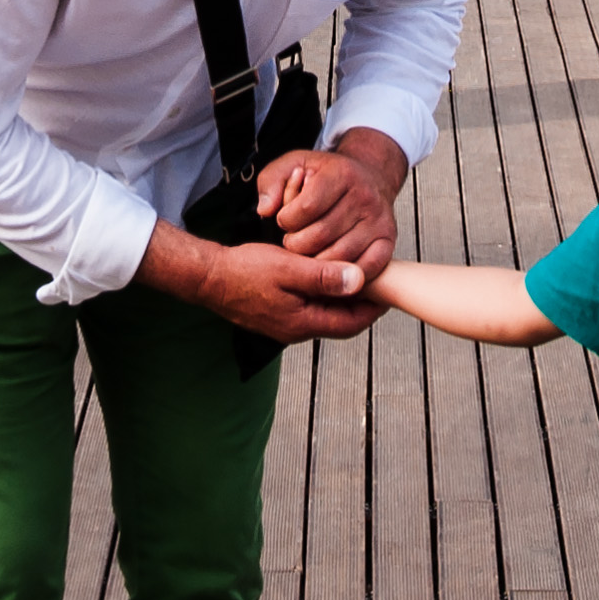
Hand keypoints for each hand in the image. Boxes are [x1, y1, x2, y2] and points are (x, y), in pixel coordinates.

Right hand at [179, 236, 380, 344]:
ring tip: (356, 274)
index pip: (351, 323)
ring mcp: (286, 325)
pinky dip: (324, 295)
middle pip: (340, 321)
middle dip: (361, 303)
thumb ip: (323, 277)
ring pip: (325, 315)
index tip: (389, 288)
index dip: (373, 307)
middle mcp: (296, 331)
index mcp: (303, 323)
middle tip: (379, 280)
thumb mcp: (288, 269)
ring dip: (342, 298)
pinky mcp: (277, 316)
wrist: (209, 278)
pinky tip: (325, 275)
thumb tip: (357, 281)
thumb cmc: (245, 271)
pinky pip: (310, 309)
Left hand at [255, 142, 396, 275]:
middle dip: (297, 245)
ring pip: (340, 257)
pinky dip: (344, 274)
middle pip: (320, 236)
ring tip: (308, 253)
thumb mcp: (294, 165)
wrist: (368, 176)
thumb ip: (271, 182)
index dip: (286, 220)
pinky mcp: (388, 241)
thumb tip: (265, 209)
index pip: (306, 207)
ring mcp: (379, 220)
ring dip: (316, 263)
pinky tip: (329, 267)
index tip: (285, 220)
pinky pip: (365, 269)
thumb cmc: (327, 175)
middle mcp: (364, 196)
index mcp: (341, 174)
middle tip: (293, 241)